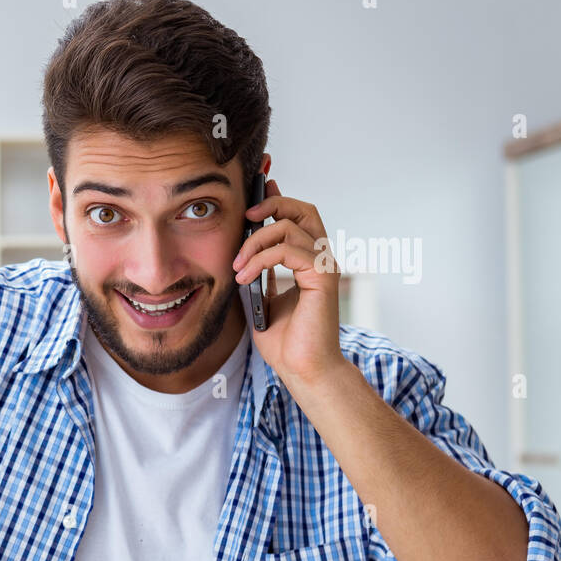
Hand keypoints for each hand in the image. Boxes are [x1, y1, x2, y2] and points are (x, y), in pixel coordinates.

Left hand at [232, 178, 344, 386]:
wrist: (302, 369)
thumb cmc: (284, 341)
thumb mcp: (258, 300)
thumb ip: (254, 274)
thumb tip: (237, 254)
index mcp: (306, 262)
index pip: (296, 218)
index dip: (276, 199)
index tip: (254, 191)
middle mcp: (319, 259)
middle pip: (303, 210)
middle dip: (272, 203)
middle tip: (246, 215)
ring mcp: (323, 267)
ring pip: (290, 227)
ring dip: (256, 241)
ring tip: (237, 266)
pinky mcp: (322, 277)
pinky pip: (290, 250)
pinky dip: (261, 259)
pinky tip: (244, 276)